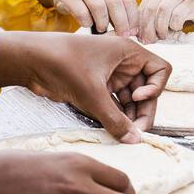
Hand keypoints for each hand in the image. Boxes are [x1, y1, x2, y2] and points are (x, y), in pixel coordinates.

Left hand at [0, 30, 171, 139]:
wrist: (32, 61)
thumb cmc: (65, 65)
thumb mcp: (93, 94)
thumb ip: (116, 120)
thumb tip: (135, 140)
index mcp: (129, 52)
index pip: (161, 70)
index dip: (155, 87)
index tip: (137, 98)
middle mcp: (124, 64)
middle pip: (147, 90)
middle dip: (143, 110)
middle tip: (136, 133)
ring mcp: (111, 76)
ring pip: (131, 101)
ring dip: (130, 117)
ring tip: (125, 135)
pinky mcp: (98, 88)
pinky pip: (116, 105)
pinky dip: (117, 117)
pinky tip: (114, 131)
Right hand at [37, 0, 138, 36]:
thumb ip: (119, 8)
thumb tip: (133, 30)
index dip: (133, 17)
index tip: (134, 32)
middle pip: (115, 3)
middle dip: (121, 23)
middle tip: (122, 35)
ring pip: (99, 7)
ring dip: (103, 22)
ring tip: (102, 28)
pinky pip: (81, 12)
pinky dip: (87, 22)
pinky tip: (87, 23)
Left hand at [136, 0, 193, 42]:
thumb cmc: (186, 8)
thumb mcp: (168, 6)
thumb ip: (154, 15)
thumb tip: (138, 33)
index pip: (144, 5)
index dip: (140, 23)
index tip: (140, 37)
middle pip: (152, 8)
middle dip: (148, 28)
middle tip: (150, 40)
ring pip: (163, 11)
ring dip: (161, 27)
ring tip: (163, 36)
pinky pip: (178, 15)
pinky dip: (174, 25)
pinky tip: (177, 28)